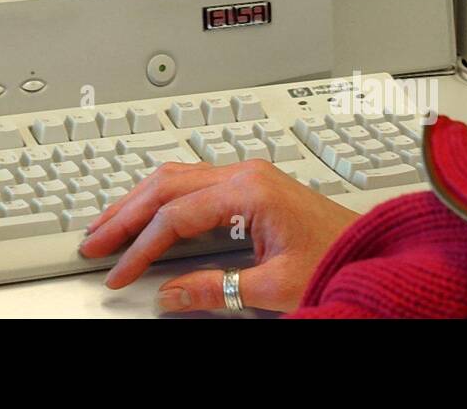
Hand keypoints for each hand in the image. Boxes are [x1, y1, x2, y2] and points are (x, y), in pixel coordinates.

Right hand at [78, 159, 357, 313]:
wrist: (374, 248)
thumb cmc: (336, 258)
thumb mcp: (275, 286)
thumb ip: (215, 288)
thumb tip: (167, 294)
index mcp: (249, 189)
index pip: (176, 215)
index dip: (140, 246)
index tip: (119, 272)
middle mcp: (244, 172)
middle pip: (165, 184)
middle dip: (124, 214)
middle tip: (92, 241)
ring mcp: (245, 173)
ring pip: (173, 176)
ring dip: (136, 200)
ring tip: (106, 225)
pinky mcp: (248, 183)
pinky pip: (190, 180)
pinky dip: (159, 197)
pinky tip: (143, 212)